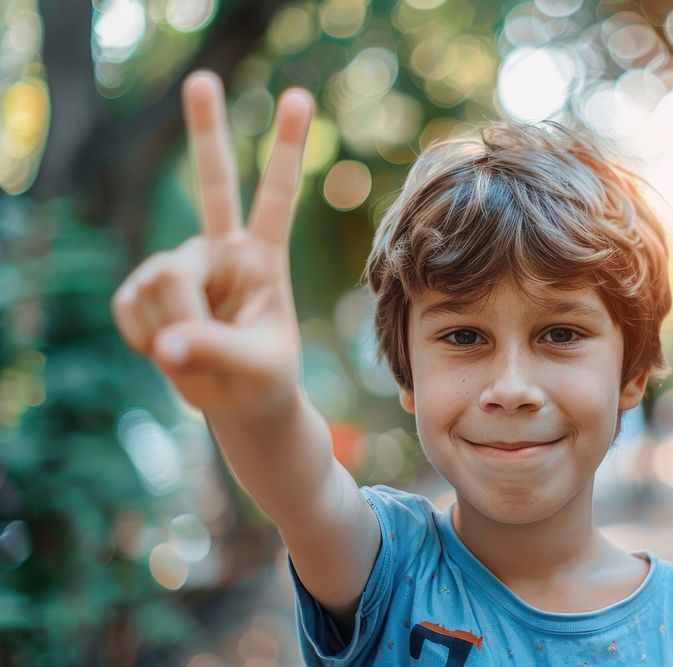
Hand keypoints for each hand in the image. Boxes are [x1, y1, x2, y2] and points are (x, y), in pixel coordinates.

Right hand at [111, 70, 313, 415]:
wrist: (238, 402)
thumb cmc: (263, 379)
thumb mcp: (255, 368)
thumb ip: (215, 351)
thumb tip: (165, 343)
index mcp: (264, 257)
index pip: (276, 196)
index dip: (284, 150)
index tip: (297, 97)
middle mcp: (222, 249)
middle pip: (212, 184)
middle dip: (206, 130)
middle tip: (202, 80)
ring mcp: (182, 265)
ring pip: (161, 279)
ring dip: (172, 325)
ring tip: (194, 350)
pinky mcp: (146, 289)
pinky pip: (131, 306)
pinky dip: (144, 335)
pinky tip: (165, 347)